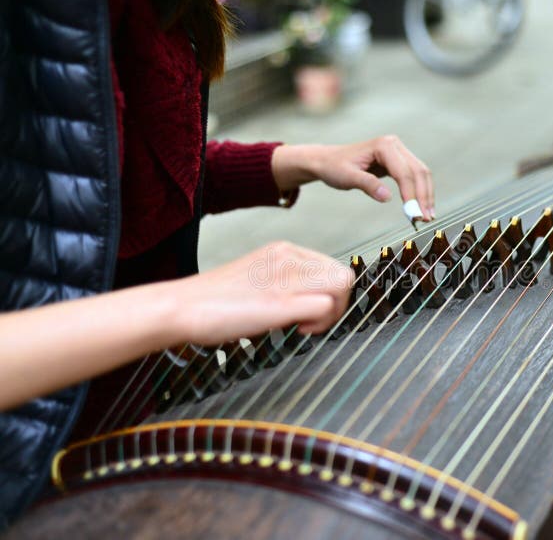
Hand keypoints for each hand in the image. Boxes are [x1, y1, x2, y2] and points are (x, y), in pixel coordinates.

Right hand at [172, 241, 353, 343]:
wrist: (182, 307)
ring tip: (306, 325)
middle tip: (313, 322)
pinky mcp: (280, 301)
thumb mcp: (260, 280)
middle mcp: (289, 257)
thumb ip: (287, 283)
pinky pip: (325, 304)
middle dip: (338, 304)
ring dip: (333, 312)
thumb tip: (312, 302)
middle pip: (344, 274)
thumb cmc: (215, 302)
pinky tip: (298, 329)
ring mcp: (286, 277)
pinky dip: (321, 322)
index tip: (311, 310)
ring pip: (342, 285)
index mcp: (283, 250)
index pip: (333, 266)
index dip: (330, 292)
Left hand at [272, 136, 434, 220]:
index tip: (414, 214)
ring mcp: (398, 152)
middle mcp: (394, 145)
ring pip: (421, 174)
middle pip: (418, 172)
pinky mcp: (398, 162)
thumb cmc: (334, 167)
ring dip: (426, 195)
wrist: (327, 161)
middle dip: (423, 196)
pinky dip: (420, 192)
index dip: (412, 194)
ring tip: (427, 216)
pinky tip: (421, 207)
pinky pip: (414, 177)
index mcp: (384, 146)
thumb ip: (367, 185)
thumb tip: (387, 197)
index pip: (404, 172)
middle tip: (425, 218)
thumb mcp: (347, 177)